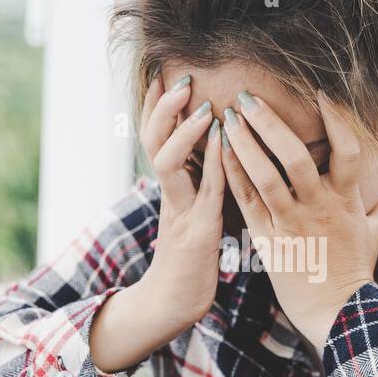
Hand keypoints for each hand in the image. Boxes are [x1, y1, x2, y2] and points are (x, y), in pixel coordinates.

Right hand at [89, 75, 223, 372]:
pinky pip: (204, 194)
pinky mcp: (197, 233)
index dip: (156, 105)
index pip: (155, 135)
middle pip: (152, 140)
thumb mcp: (195, 212)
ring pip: (169, 163)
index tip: (164, 73)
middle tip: (181, 80)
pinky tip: (225, 147)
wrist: (175, 303)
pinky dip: (213, 168)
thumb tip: (217, 151)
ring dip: (183, 133)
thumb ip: (202, 182)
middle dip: (162, 108)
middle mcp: (169, 193)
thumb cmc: (192, 257)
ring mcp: (180, 212)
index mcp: (170, 185)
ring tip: (201, 108)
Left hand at [221, 90, 377, 351]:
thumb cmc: (354, 269)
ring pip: (265, 175)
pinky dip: (233, 173)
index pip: (347, 148)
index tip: (320, 90)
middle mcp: (319, 206)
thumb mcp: (375, 232)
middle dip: (271, 122)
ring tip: (227, 117)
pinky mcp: (268, 240)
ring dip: (244, 142)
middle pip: (296, 155)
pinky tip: (219, 151)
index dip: (336, 117)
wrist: (336, 312)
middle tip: (249, 98)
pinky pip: (247, 200)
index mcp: (347, 199)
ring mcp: (292, 223)